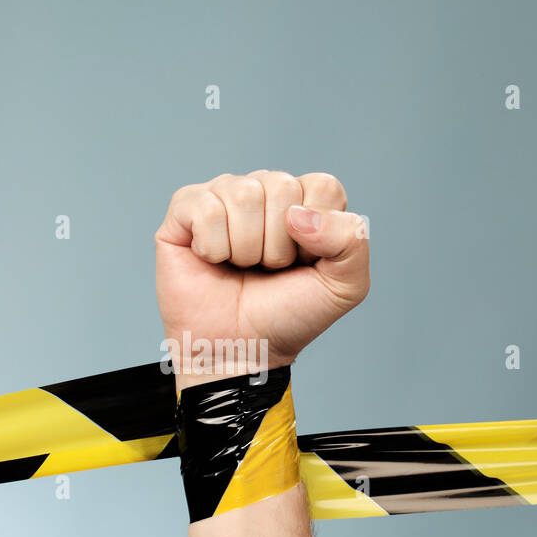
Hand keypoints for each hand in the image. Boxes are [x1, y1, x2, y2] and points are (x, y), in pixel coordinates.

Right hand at [154, 170, 369, 387]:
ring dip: (246, 248)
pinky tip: (212, 260)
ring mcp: (223, 195)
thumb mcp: (345, 286)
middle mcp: (264, 190)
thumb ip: (352, 240)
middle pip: (282, 187)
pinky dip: (213, 247)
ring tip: (241, 267)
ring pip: (244, 195)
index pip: (322, 186)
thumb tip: (299, 214)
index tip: (304, 264)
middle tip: (268, 270)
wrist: (240, 350)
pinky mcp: (185, 209)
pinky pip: (207, 208)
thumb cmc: (287, 317)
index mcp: (304, 201)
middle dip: (278, 245)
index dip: (317, 235)